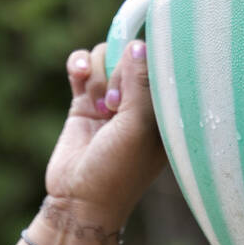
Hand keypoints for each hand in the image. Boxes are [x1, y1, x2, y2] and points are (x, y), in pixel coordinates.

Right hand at [43, 39, 168, 229]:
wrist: (79, 200)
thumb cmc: (118, 171)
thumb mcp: (138, 127)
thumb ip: (140, 84)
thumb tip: (138, 44)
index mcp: (165, 112)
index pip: (161, 65)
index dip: (147, 63)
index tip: (137, 84)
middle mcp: (140, 104)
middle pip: (130, 56)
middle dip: (121, 72)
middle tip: (117, 107)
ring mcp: (111, 101)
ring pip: (106, 58)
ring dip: (100, 73)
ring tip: (100, 106)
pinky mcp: (84, 103)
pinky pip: (84, 66)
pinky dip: (81, 64)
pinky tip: (81, 74)